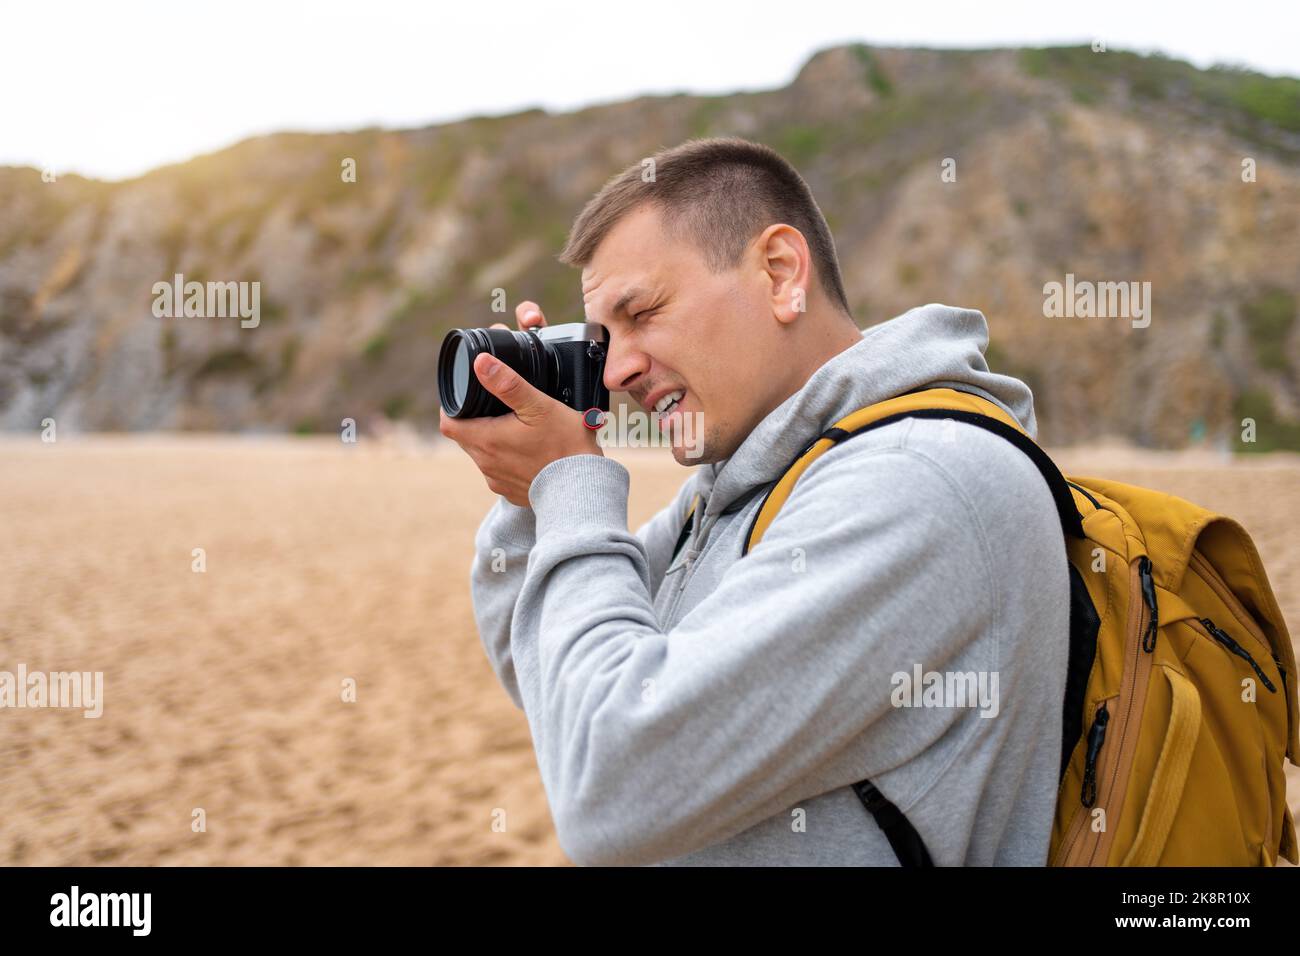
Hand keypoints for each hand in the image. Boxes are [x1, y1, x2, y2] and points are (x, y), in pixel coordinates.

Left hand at [439, 300, 603, 506]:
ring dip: (492, 441)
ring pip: (483, 455)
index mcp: (487, 440)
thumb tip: (481, 363)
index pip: (448, 424)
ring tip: (516, 429)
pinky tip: (528, 453)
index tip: (464, 397)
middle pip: (465, 438)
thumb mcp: (539, 406)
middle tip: (495, 407)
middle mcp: (486, 464)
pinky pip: (500, 473)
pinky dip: (508, 461)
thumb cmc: (565, 446)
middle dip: (474, 421)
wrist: (584, 487)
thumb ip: (508, 383)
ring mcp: (498, 481)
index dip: (450, 408)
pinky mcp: (512, 492)